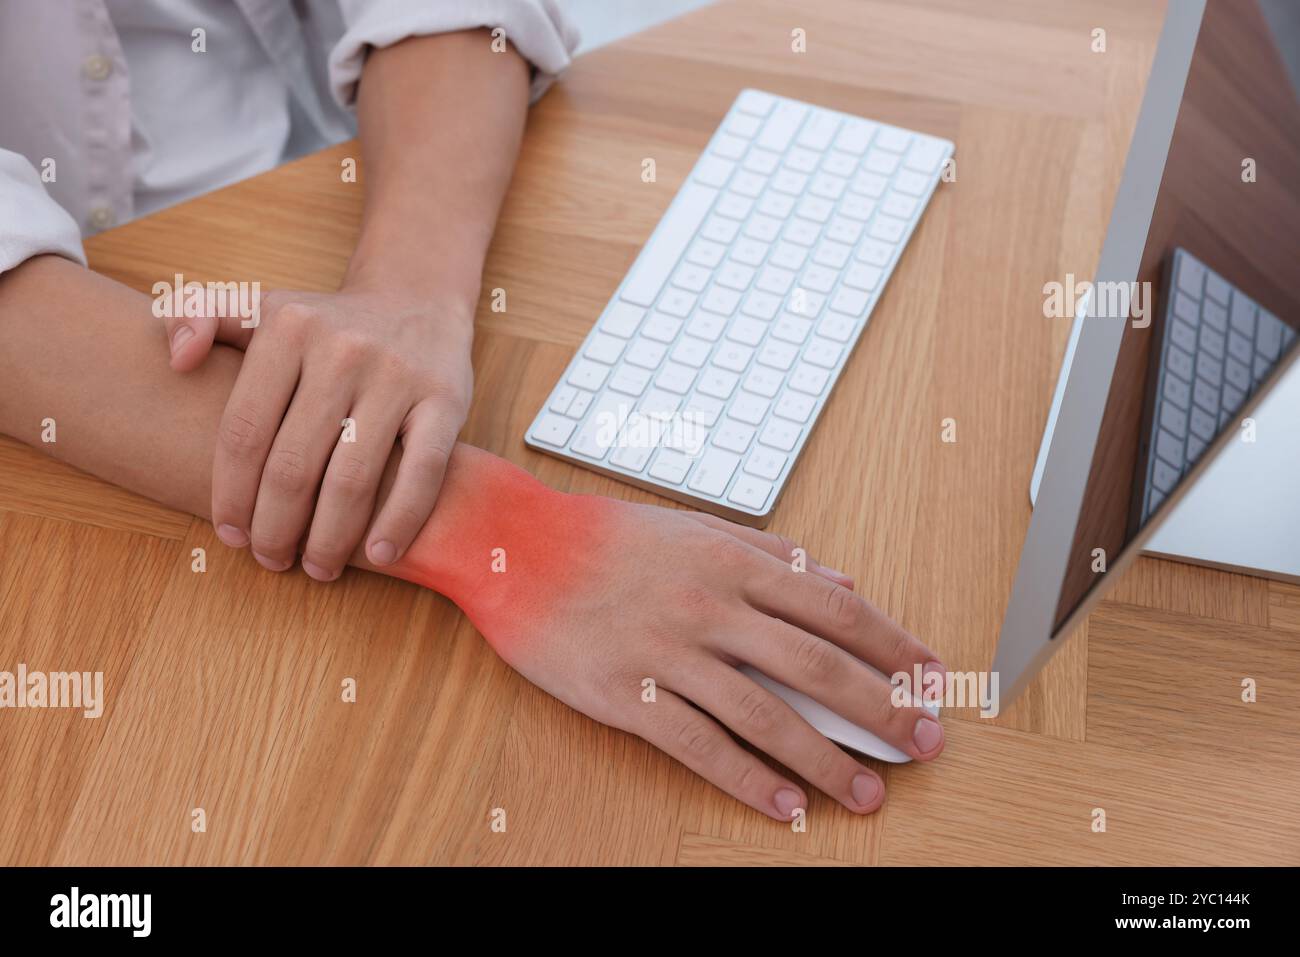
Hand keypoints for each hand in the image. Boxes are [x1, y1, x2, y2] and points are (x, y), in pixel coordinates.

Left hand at [164, 285, 472, 579]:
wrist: (418, 298)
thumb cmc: (327, 325)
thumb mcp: (260, 306)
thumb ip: (198, 317)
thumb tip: (175, 360)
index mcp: (288, 328)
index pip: (244, 431)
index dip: (231, 495)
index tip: (230, 534)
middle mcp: (341, 349)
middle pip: (293, 465)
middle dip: (275, 528)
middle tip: (271, 559)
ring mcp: (397, 376)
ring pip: (352, 479)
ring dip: (330, 539)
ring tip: (317, 567)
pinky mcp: (445, 400)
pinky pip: (421, 473)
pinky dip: (399, 520)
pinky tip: (380, 552)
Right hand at [392, 451, 947, 820]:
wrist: (514, 546)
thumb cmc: (604, 536)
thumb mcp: (696, 527)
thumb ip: (771, 551)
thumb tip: (840, 578)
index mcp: (733, 561)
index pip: (837, 607)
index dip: (894, 645)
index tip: (932, 677)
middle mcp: (711, 606)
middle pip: (818, 665)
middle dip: (884, 708)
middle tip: (927, 744)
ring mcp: (670, 653)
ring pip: (767, 715)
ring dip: (826, 761)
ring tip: (867, 794)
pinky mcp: (629, 695)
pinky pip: (701, 746)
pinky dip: (749, 781)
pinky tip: (785, 805)